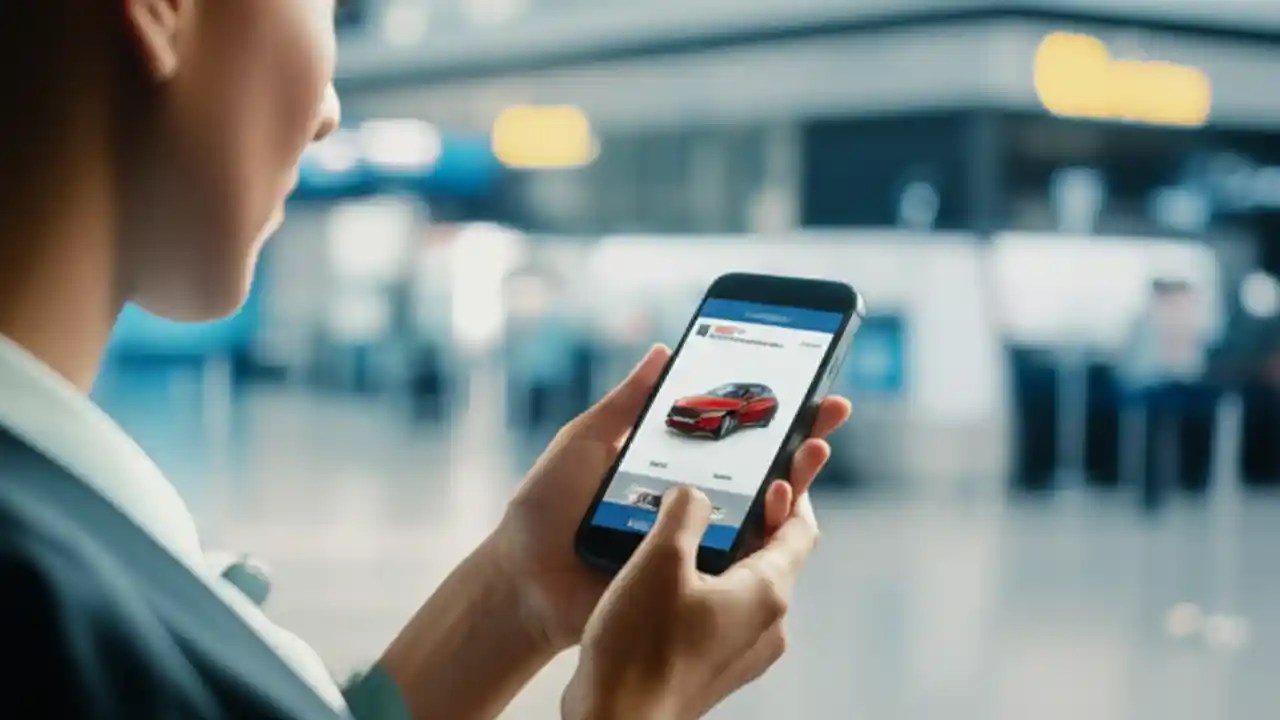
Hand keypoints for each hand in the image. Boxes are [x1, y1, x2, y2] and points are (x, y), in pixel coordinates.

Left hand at [493, 344, 850, 652]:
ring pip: (762, 513)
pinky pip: (742, 559)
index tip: (801, 378)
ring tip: (812, 448)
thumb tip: (663, 350)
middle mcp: (691, 501)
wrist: (523, 580)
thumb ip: (626, 403)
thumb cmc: (545, 512)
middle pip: (759, 467)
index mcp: (668, 466)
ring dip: (795, 478)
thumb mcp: (585, 442)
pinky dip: (769, 531)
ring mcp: (697, 541)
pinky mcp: (693, 579)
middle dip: (799, 436)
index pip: (730, 432)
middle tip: (830, 408)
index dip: (767, 408)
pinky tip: (783, 500)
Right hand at [561, 483, 823, 719]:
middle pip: (774, 556)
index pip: (801, 531)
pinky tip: (667, 576)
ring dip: (725, 551)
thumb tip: (696, 495)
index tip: (778, 466)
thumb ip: (685, 511)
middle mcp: (767, 625)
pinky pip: (723, 612)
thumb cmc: (641, 647)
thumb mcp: (661, 559)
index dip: (794, 493)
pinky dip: (707, 584)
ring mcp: (743, 651)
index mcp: (767, 593)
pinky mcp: (714, 666)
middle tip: (726, 488)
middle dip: (753, 518)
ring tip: (686, 527)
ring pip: (746, 584)